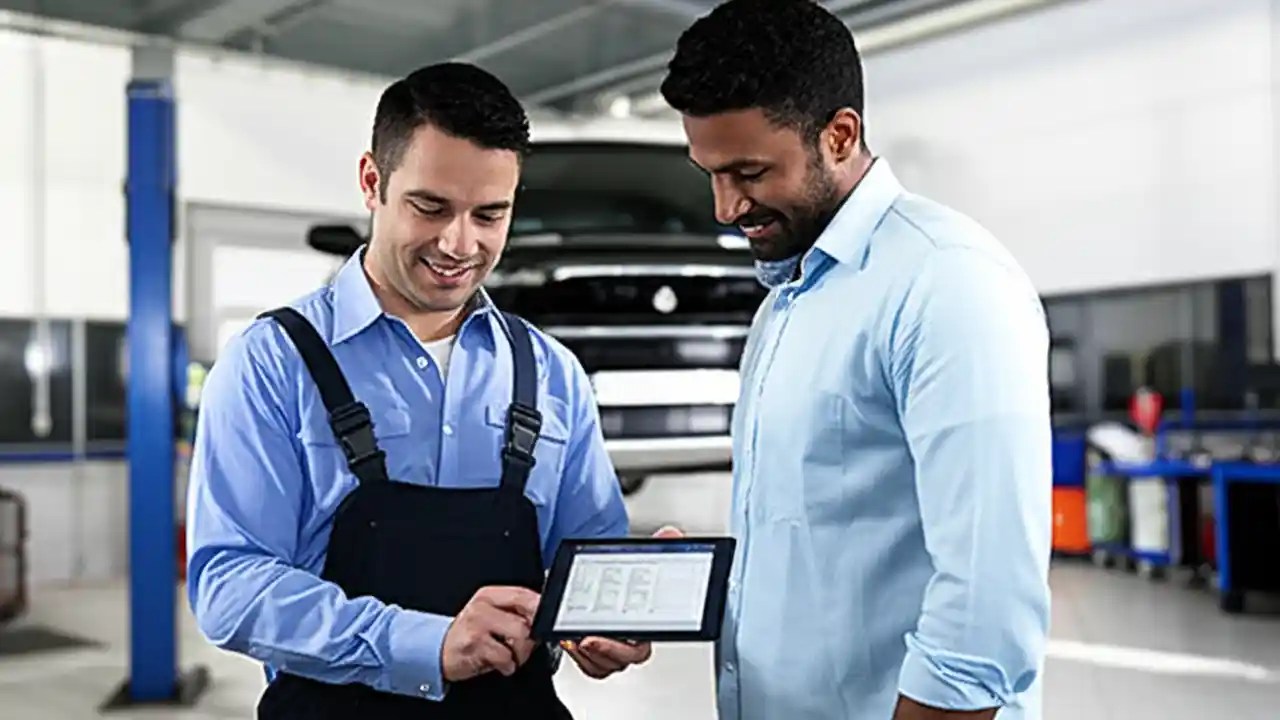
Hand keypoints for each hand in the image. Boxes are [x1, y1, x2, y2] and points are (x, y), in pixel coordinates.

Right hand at [442, 586, 540, 681]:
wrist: (436, 650)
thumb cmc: (468, 634)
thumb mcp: (488, 615)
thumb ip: (512, 611)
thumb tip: (542, 616)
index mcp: (489, 595)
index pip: (523, 595)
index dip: (539, 608)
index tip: (546, 621)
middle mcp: (482, 607)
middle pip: (525, 619)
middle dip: (530, 638)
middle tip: (523, 646)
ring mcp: (477, 624)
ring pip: (519, 636)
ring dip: (520, 653)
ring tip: (510, 656)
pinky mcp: (475, 645)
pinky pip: (505, 657)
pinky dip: (507, 666)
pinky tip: (498, 663)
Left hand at [561, 525, 679, 678]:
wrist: (597, 587)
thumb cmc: (620, 579)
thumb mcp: (637, 560)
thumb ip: (655, 548)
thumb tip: (671, 534)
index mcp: (645, 622)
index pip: (644, 643)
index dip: (632, 645)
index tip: (622, 637)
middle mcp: (629, 641)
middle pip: (625, 659)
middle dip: (608, 652)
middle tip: (589, 639)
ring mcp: (611, 648)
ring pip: (605, 665)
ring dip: (590, 655)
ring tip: (576, 638)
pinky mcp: (592, 653)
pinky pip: (590, 665)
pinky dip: (579, 657)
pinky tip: (569, 640)